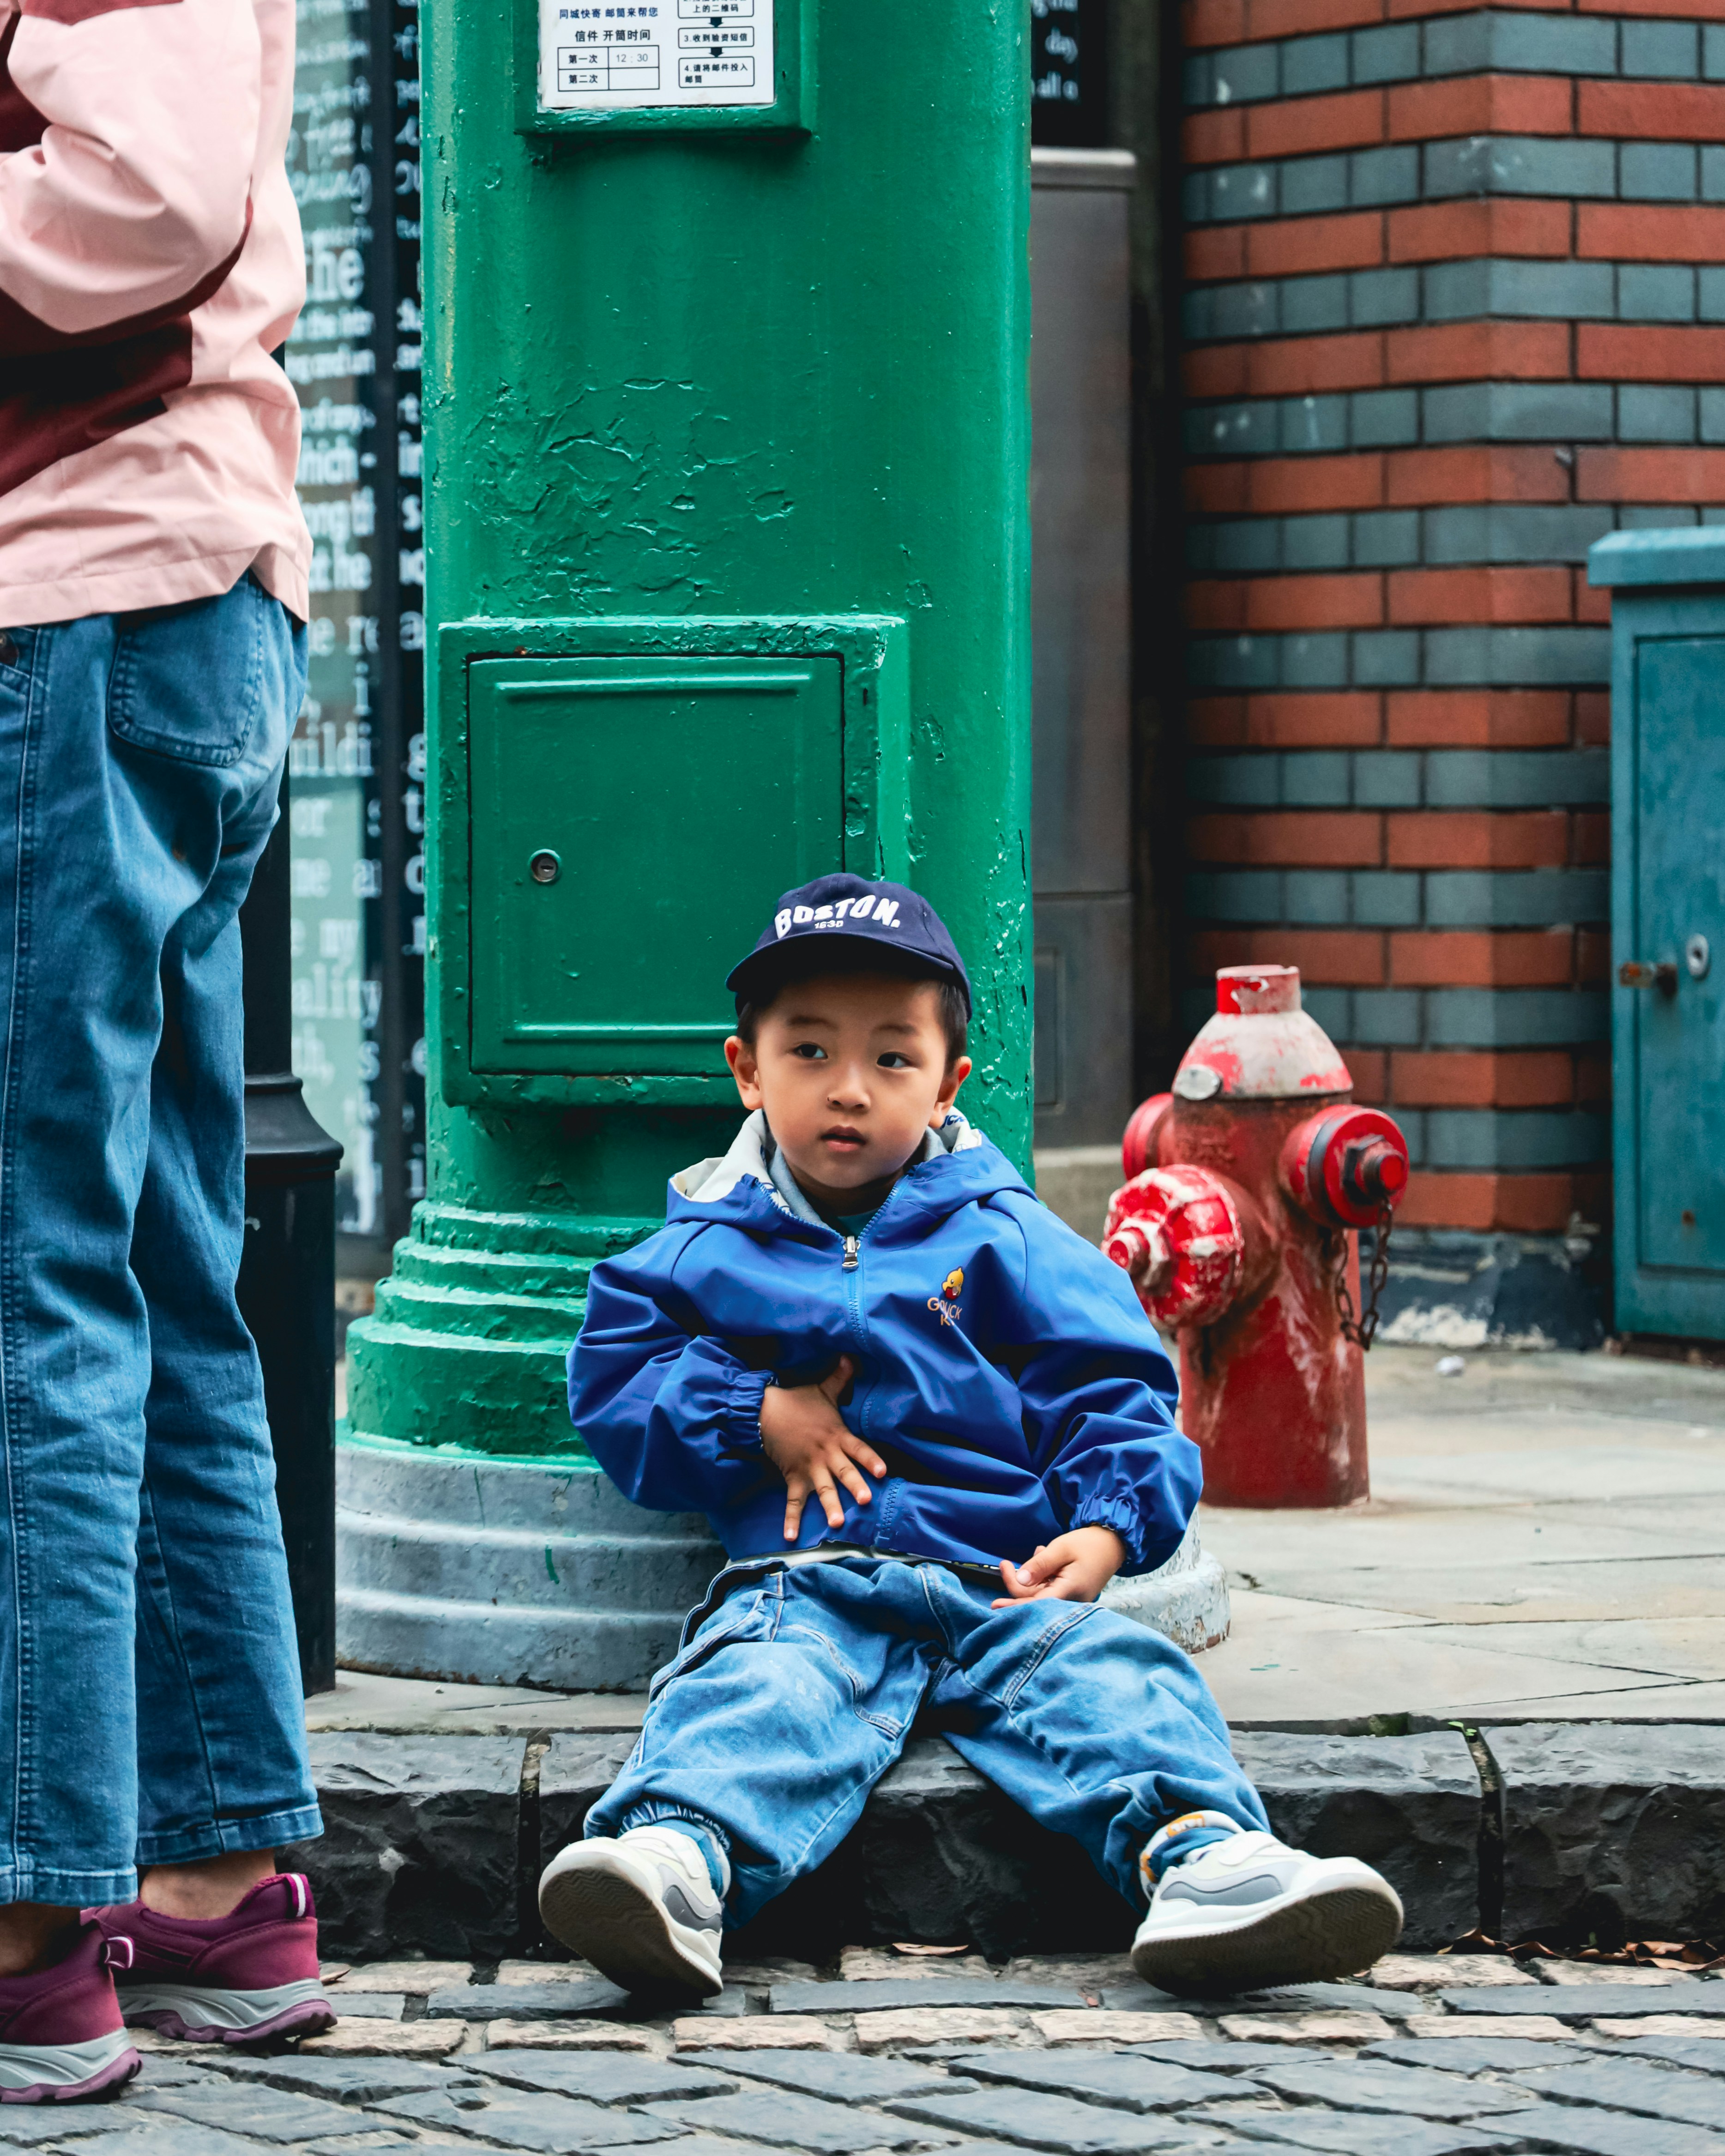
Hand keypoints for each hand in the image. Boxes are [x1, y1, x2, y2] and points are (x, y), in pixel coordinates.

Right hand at [759, 1356, 886, 1541]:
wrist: (765, 1411)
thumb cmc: (798, 1401)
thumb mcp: (822, 1390)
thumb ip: (841, 1378)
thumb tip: (852, 1357)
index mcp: (837, 1436)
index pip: (859, 1449)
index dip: (871, 1459)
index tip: (883, 1471)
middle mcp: (825, 1454)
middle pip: (843, 1472)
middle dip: (854, 1485)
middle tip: (866, 1499)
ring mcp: (808, 1467)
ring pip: (822, 1489)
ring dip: (829, 1506)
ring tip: (838, 1523)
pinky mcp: (793, 1476)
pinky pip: (793, 1501)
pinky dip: (791, 1519)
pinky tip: (790, 1537)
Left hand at [991, 1525, 1127, 1606]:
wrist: (1113, 1542)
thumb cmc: (1089, 1543)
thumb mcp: (1061, 1548)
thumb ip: (1040, 1564)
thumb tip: (1019, 1581)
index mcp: (1070, 1591)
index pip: (1037, 1605)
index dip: (1014, 1606)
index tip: (995, 1604)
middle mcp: (1071, 1599)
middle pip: (1036, 1600)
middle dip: (1017, 1583)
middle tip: (1005, 1563)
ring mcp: (1072, 1597)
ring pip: (1041, 1594)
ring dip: (1030, 1577)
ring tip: (1038, 1551)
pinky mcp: (1071, 1592)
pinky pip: (1049, 1588)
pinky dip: (1041, 1575)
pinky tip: (1043, 1556)